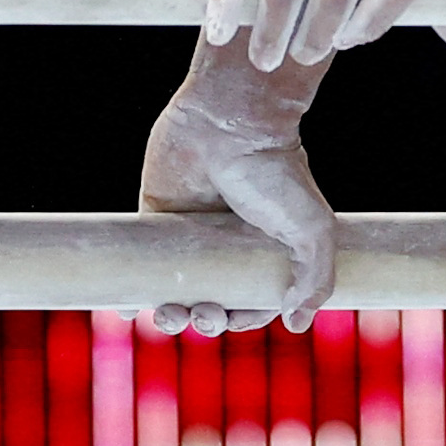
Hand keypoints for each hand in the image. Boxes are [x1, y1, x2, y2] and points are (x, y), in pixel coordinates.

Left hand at [138, 39, 333, 329]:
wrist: (232, 121)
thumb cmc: (277, 173)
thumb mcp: (313, 230)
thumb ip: (316, 280)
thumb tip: (295, 323)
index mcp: (262, 250)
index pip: (249, 301)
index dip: (240, 320)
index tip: (231, 320)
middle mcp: (225, 244)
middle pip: (211, 300)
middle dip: (205, 320)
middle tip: (203, 316)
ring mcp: (189, 231)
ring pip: (176, 287)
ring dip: (171, 313)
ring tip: (168, 316)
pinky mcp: (156, 214)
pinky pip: (142, 257)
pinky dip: (134, 287)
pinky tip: (129, 310)